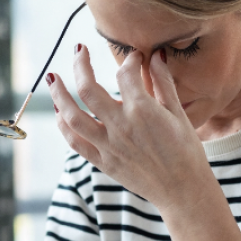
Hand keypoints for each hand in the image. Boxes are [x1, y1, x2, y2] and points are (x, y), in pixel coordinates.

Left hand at [49, 47, 214, 210]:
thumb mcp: (179, 114)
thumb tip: (157, 55)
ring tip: (53, 78)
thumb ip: (164, 83)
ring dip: (59, 94)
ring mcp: (109, 145)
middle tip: (78, 50)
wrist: (183, 190)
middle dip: (80, 63)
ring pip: (72, 116)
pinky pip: (76, 142)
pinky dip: (64, 126)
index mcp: (142, 110)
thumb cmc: (187, 152)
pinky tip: (61, 114)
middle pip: (87, 88)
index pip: (125, 73)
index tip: (135, 58)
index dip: (130, 60)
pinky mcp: (104, 162)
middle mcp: (120, 126)